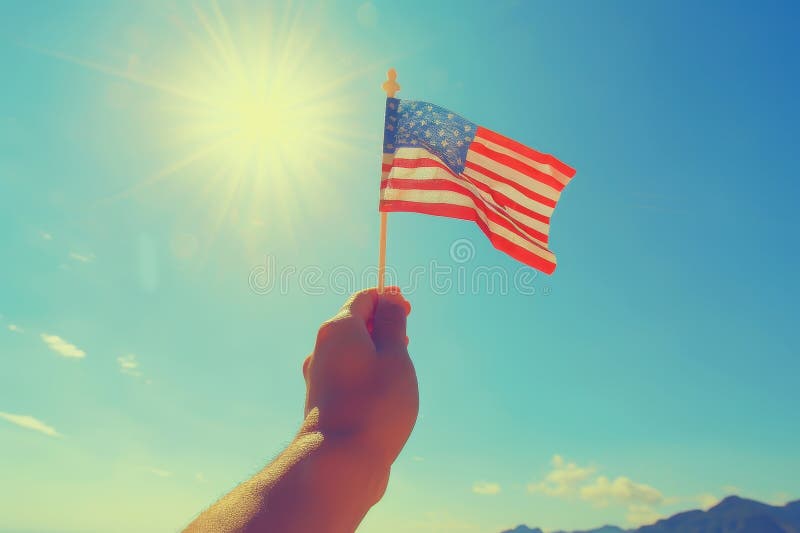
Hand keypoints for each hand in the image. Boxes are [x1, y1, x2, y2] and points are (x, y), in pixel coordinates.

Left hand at [301, 287, 418, 469]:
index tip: (408, 309)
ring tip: (398, 369)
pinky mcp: (322, 400)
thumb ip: (393, 325)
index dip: (388, 299)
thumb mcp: (395, 356)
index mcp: (338, 328)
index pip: (363, 299)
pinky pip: (346, 374)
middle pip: (354, 323)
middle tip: (407, 340)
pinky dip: (365, 374)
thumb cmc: (375, 405)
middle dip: (382, 326)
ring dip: (375, 352)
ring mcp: (319, 375)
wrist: (339, 462)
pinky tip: (380, 394)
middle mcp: (322, 348)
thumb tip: (389, 299)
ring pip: (351, 351)